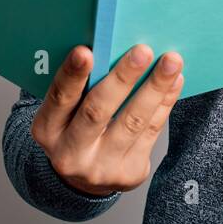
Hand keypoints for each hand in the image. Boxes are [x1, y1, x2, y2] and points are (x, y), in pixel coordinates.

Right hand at [31, 43, 183, 196]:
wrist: (88, 178)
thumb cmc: (77, 128)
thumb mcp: (66, 112)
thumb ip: (81, 86)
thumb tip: (111, 44)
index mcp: (47, 130)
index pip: (59, 99)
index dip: (72, 75)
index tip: (85, 51)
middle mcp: (70, 153)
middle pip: (98, 111)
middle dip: (122, 78)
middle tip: (142, 51)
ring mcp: (101, 167)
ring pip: (132, 122)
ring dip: (155, 87)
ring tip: (171, 61)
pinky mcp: (129, 173)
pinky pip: (151, 131)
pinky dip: (164, 103)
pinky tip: (175, 80)